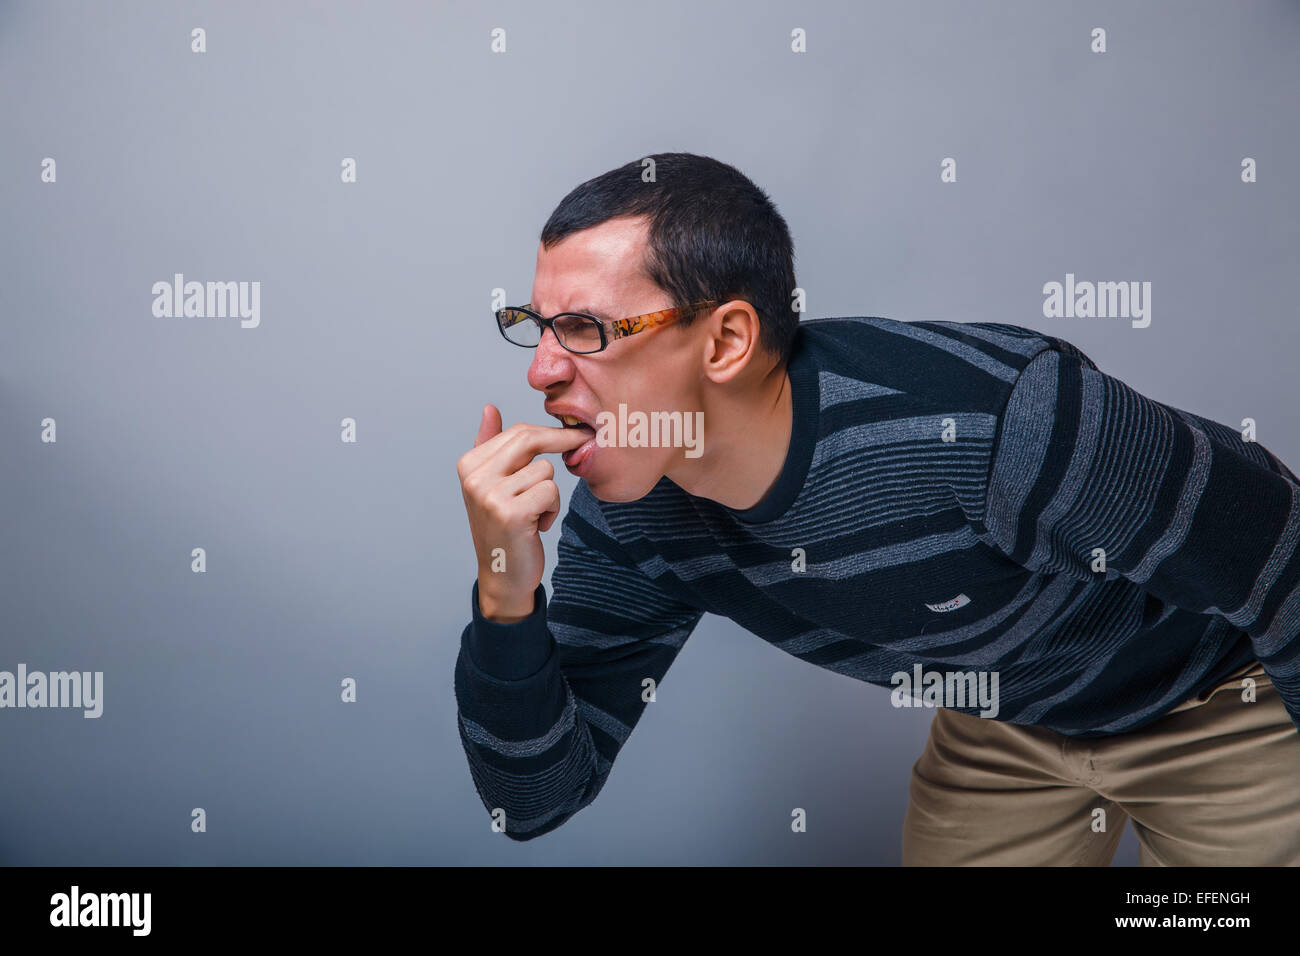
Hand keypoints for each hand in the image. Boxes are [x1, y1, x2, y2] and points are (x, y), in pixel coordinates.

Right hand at [457, 404, 590, 621]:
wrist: (502, 575)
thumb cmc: (503, 526)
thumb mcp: (492, 484)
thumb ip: (491, 445)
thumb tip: (490, 408)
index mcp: (469, 464)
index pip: (518, 432)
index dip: (550, 432)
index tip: (575, 433)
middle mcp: (475, 478)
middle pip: (530, 439)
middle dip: (562, 440)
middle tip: (585, 440)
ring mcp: (490, 495)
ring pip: (546, 469)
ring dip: (550, 492)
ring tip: (534, 512)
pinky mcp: (511, 513)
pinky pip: (550, 491)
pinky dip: (552, 509)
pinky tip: (538, 525)